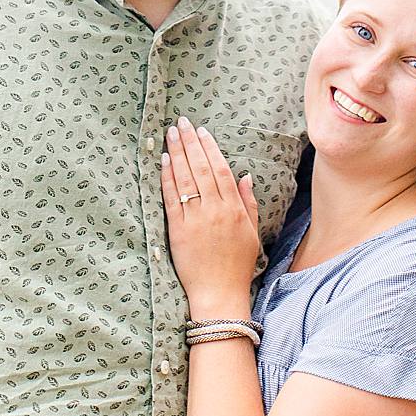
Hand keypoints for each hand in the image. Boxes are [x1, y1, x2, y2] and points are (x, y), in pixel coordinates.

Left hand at [161, 118, 259, 315]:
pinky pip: (172, 199)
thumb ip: (249, 203)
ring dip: (177, 153)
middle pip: (200, 168)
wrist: (219, 293)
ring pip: (185, 179)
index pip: (220, 170)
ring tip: (170, 134)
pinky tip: (164, 162)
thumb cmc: (237, 265)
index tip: (201, 131)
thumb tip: (246, 176)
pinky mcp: (178, 231)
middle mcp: (215, 210)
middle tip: (181, 123)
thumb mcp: (252, 232)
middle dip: (190, 142)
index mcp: (234, 209)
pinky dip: (167, 178)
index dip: (210, 148)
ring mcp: (195, 220)